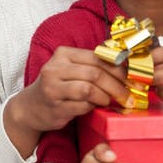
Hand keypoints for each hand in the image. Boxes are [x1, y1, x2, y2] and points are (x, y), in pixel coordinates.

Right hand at [7, 47, 130, 156]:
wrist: (31, 107)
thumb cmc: (58, 87)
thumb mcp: (71, 70)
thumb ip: (92, 66)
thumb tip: (126, 69)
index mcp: (63, 54)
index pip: (97, 58)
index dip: (118, 69)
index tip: (132, 80)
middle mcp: (55, 68)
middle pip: (95, 74)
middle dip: (116, 86)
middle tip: (127, 96)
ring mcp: (52, 87)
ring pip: (88, 89)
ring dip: (105, 98)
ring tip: (109, 102)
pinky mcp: (54, 106)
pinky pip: (82, 106)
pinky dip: (93, 108)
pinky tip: (94, 108)